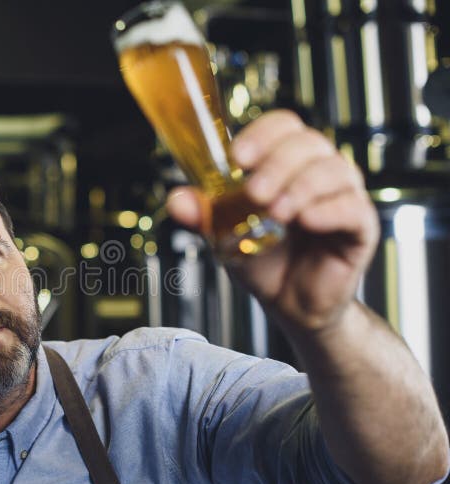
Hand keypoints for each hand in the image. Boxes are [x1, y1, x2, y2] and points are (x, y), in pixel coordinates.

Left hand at [166, 110, 379, 331]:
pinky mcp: (360, 227)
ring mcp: (343, 196)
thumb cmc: (263, 261)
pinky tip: (307, 220)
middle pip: (309, 143)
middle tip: (254, 193)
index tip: (238, 157)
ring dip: (301, 186)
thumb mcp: (224, 235)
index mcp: (287, 163)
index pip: (283, 126)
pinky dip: (328, 210)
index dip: (263, 135)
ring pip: (334, 169)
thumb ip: (203, 215)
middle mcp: (318, 172)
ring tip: (277, 212)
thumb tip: (176, 200)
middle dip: (278, 164)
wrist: (288, 304)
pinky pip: (353, 207)